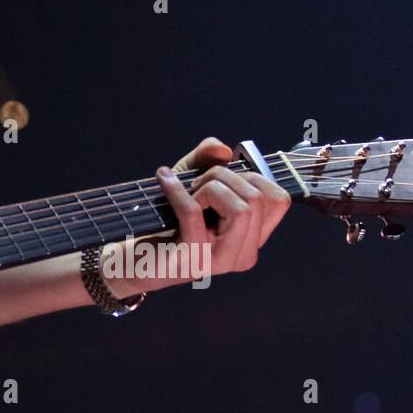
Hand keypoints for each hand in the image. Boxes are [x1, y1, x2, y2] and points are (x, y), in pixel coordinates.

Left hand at [113, 136, 289, 291]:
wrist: (134, 256)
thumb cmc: (166, 219)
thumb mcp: (190, 181)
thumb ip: (207, 159)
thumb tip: (223, 150)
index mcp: (251, 239)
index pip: (278, 201)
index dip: (253, 177)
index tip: (224, 177)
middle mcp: (242, 254)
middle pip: (257, 199)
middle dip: (224, 177)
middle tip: (197, 182)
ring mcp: (219, 261)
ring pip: (239, 209)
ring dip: (208, 187)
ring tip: (186, 189)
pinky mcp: (191, 260)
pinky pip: (194, 214)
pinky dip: (178, 191)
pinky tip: (165, 180)